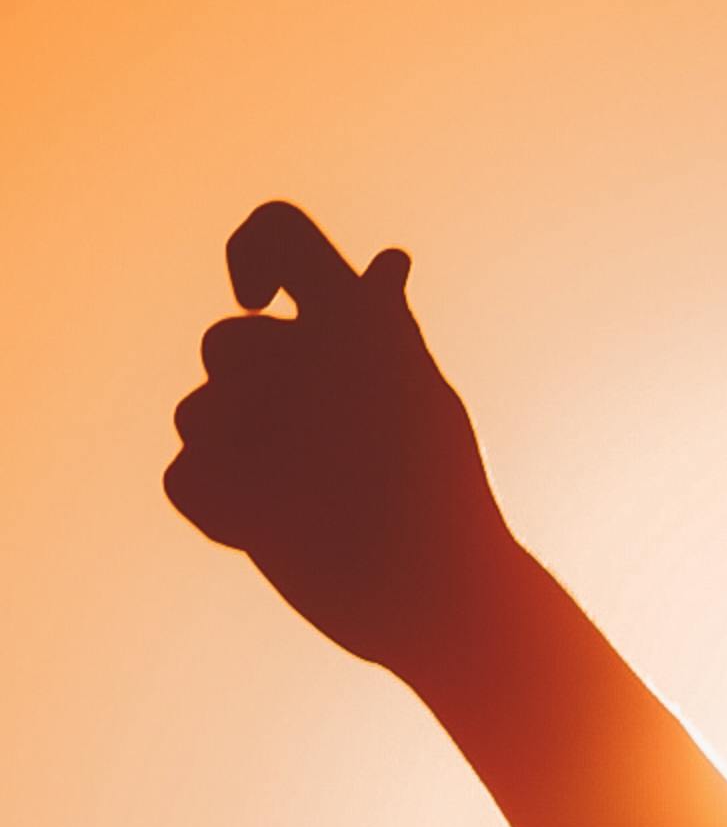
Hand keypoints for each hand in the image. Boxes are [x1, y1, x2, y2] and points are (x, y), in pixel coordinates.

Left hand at [165, 201, 511, 674]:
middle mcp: (304, 352)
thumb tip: (387, 260)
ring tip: (303, 499)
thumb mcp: (425, 399)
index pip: (276, 228)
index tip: (259, 298)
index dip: (252, 254)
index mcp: (359, 320)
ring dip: (232, 455)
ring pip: (192, 411)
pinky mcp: (220, 483)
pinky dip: (221, 512)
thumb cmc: (444, 500)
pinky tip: (281, 532)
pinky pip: (182, 474)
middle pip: (222, 341)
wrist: (445, 598)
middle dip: (246, 394)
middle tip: (312, 452)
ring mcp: (257, 416)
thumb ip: (388, 328)